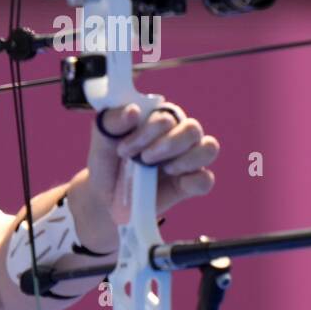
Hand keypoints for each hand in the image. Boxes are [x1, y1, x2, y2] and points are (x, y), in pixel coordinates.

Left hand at [86, 102, 218, 224]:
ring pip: (209, 148)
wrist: (106, 198)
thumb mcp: (102, 139)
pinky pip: (206, 180)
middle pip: (192, 129)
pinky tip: (178, 183)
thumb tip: (133, 111)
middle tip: (144, 159)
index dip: (149, 130)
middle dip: (168, 144)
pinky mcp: (190, 185)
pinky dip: (195, 181)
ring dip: (187, 159)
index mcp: (159, 118)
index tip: (123, 149)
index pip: (167, 115)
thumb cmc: (108, 162)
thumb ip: (112, 121)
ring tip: (166, 169)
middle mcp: (178, 135)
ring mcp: (187, 160)